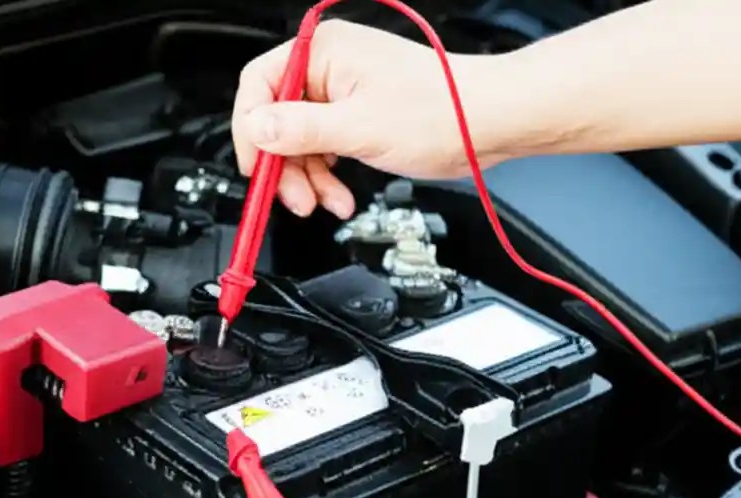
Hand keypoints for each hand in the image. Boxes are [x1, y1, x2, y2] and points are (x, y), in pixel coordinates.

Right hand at [232, 20, 525, 219]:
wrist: (490, 122)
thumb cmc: (442, 112)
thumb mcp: (358, 128)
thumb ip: (299, 130)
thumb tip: (255, 130)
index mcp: (323, 52)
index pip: (258, 87)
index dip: (251, 132)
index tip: (256, 169)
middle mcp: (329, 66)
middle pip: (276, 119)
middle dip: (284, 165)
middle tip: (296, 199)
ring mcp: (342, 91)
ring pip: (299, 139)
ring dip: (308, 178)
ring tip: (326, 203)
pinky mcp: (357, 114)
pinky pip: (323, 145)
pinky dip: (327, 174)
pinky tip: (339, 195)